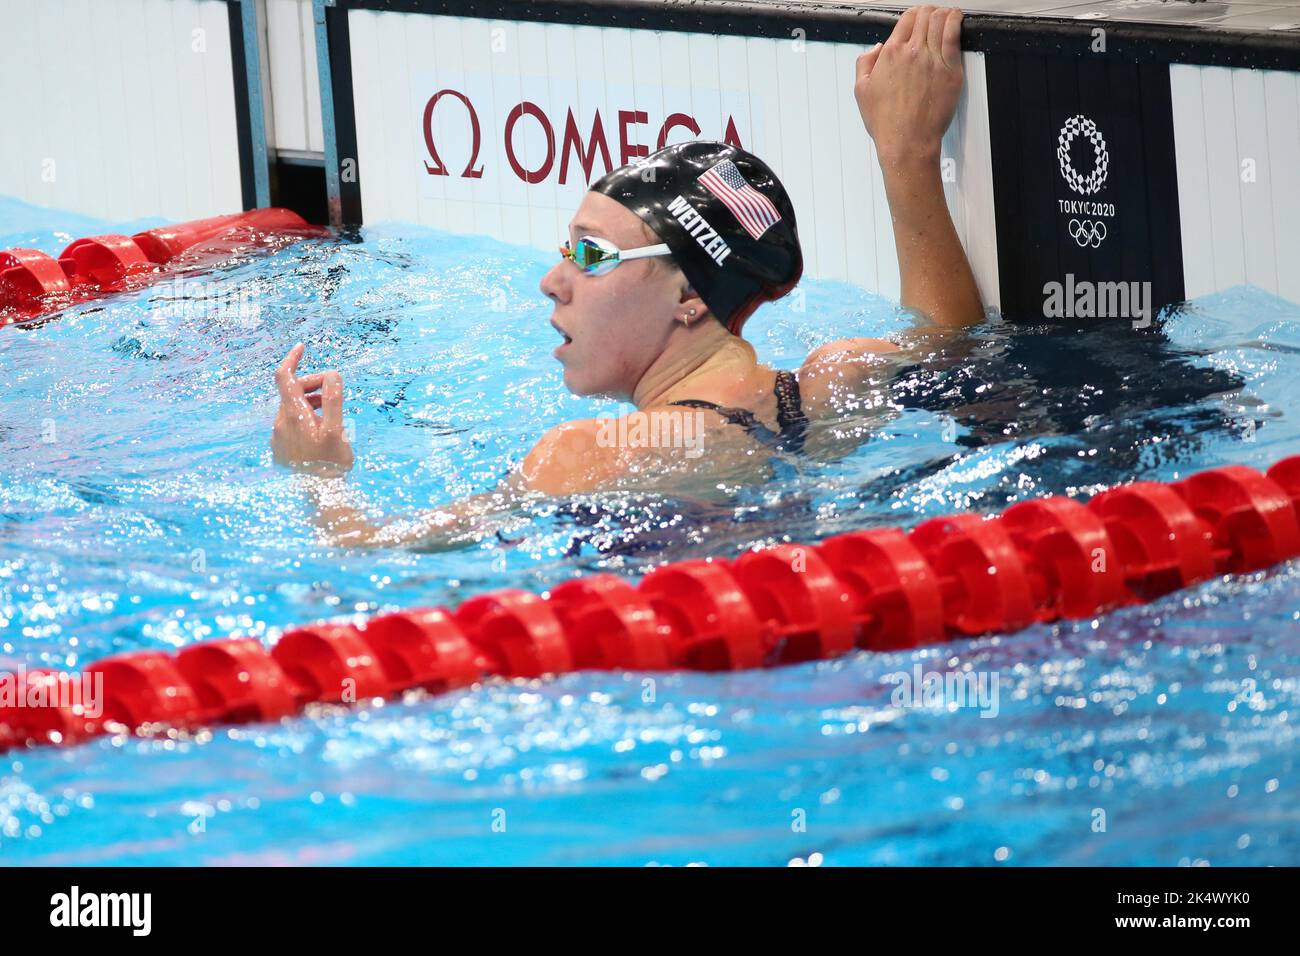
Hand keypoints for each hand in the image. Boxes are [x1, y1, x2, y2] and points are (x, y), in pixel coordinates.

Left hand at [271, 343, 353, 475]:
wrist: (319, 496)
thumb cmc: (330, 463)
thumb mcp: (337, 429)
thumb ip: (333, 399)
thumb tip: (332, 374)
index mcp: (293, 414)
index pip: (284, 376)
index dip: (292, 358)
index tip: (302, 347)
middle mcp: (280, 423)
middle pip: (292, 392)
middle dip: (313, 385)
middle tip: (334, 391)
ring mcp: (279, 438)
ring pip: (293, 410)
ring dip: (311, 404)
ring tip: (332, 415)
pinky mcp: (281, 451)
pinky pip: (291, 427)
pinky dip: (306, 421)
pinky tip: (321, 435)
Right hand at [855, 6, 963, 165]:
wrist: (907, 141)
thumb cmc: (886, 122)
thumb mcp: (861, 91)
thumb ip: (865, 63)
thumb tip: (877, 48)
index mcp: (891, 54)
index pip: (906, 19)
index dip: (913, 15)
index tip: (916, 18)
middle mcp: (912, 52)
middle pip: (925, 16)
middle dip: (928, 12)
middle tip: (931, 17)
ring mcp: (933, 59)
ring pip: (940, 20)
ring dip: (942, 14)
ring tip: (945, 16)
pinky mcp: (950, 70)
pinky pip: (954, 35)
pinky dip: (956, 21)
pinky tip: (957, 19)